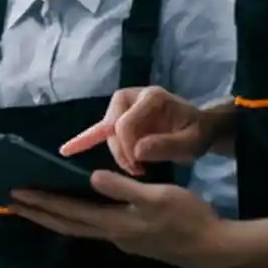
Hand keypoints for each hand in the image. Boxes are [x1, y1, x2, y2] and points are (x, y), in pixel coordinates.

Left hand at [8, 171, 241, 267]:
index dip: (42, 202)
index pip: (69, 211)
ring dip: (53, 217)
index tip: (16, 193)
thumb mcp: (158, 196)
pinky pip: (92, 226)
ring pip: (77, 227)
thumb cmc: (187, 218)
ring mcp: (121, 238)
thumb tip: (92, 178)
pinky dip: (74, 218)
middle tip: (10, 204)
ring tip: (33, 207)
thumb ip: (124, 189)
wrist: (213, 247)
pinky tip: (74, 210)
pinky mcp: (131, 238)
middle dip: (37, 213)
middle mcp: (111, 234)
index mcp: (114, 222)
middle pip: (65, 224)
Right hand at [60, 86, 210, 175]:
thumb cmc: (197, 133)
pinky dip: (83, 140)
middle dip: (121, 152)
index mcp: (152, 97)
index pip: (126, 122)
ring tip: (133, 169)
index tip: (140, 166)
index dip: (128, 147)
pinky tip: (66, 150)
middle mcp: (134, 97)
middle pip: (113, 126)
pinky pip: (98, 131)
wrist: (201, 129)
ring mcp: (124, 108)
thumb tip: (137, 152)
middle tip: (137, 171)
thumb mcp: (192, 141)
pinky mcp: (120, 120)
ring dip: (116, 153)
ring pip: (106, 132)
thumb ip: (168, 145)